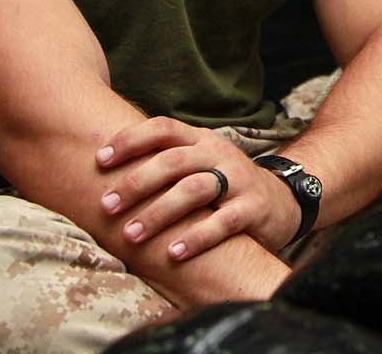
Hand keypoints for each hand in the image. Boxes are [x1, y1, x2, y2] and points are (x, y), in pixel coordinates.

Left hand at [96, 116, 300, 260]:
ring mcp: (238, 180)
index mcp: (201, 140)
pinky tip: (173, 253)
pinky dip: (196, 238)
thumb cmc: (225, 185)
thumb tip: (102, 172)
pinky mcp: (253, 208)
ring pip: (194, 190)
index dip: (130, 140)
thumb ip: (165, 163)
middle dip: (136, 183)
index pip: (163, 128)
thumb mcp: (199, 165)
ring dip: (159, 213)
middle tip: (106, 206)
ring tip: (131, 235)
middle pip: (173, 160)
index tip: (99, 160)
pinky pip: (223, 222)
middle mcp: (219, 155)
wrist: (282, 201)